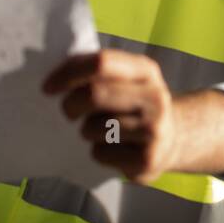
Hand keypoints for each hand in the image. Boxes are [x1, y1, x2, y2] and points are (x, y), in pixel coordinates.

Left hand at [43, 50, 179, 184]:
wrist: (174, 138)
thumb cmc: (134, 105)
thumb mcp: (127, 79)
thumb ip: (98, 71)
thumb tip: (55, 76)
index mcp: (146, 71)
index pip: (102, 62)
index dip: (69, 73)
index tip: (48, 87)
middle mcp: (155, 97)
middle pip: (94, 95)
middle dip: (70, 105)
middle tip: (69, 112)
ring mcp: (154, 130)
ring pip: (93, 128)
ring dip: (86, 131)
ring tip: (101, 131)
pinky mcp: (147, 160)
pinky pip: (100, 153)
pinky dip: (98, 152)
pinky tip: (113, 148)